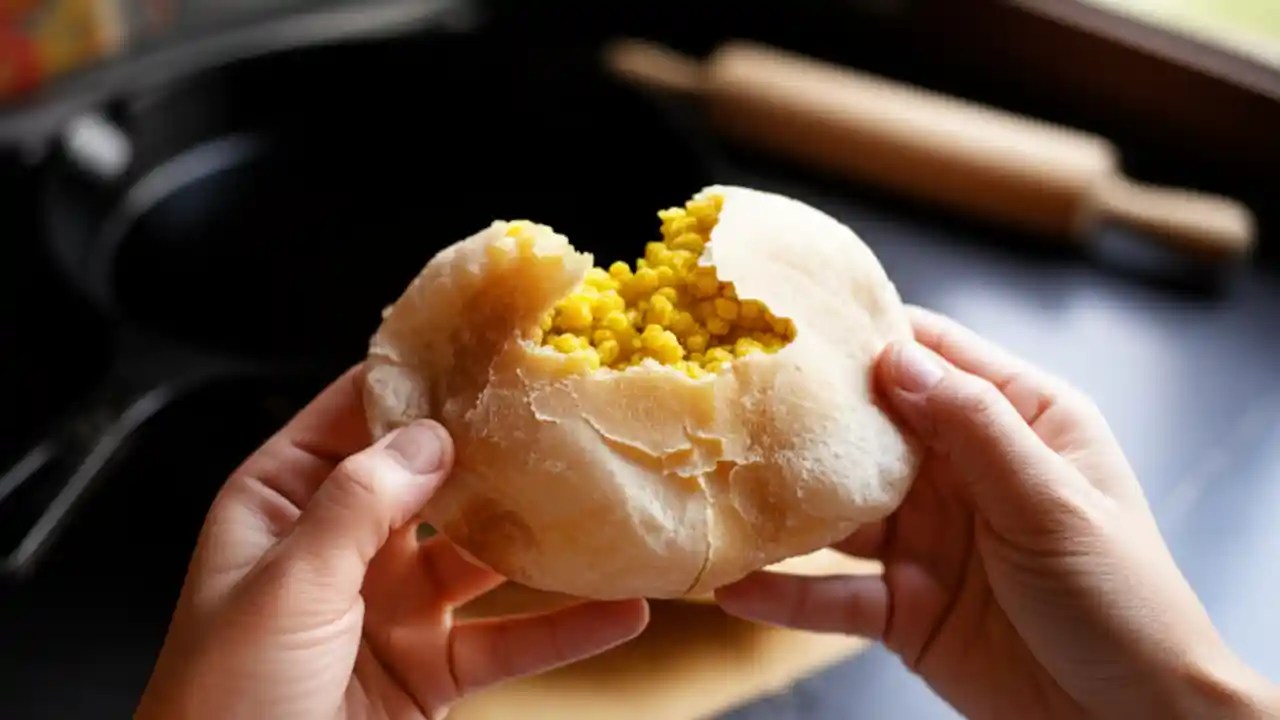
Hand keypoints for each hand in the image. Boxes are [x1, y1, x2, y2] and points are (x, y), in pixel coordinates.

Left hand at [136, 365, 648, 719]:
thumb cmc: (224, 700)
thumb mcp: (287, 587)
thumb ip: (357, 505)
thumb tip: (427, 434)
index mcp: (283, 504)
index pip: (353, 416)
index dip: (415, 378)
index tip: (482, 343)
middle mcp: (343, 546)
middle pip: (433, 478)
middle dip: (495, 449)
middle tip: (562, 410)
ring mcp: (391, 607)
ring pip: (482, 557)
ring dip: (542, 539)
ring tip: (606, 504)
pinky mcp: (430, 669)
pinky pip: (506, 641)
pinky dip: (565, 629)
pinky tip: (617, 610)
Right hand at [716, 307, 1278, 719]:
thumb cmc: (1123, 602)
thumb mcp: (1052, 502)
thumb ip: (974, 427)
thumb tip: (895, 357)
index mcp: (1020, 424)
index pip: (937, 359)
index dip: (873, 338)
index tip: (800, 323)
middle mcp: (967, 473)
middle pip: (874, 430)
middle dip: (809, 418)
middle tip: (733, 397)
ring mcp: (930, 540)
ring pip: (841, 512)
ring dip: (785, 506)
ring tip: (719, 488)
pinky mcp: (904, 607)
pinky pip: (833, 594)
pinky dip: (786, 593)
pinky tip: (738, 586)